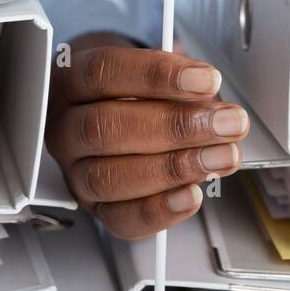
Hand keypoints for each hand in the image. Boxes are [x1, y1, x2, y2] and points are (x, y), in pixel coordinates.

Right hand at [46, 34, 247, 239]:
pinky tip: (191, 194)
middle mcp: (65, 127)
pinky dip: (160, 209)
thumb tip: (214, 106)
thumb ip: (178, 85)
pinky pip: (120, 218)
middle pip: (105, 127)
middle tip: (224, 123)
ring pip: (109, 176)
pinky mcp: (94, 208)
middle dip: (175, 127)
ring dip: (174, 168)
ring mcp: (74, 172)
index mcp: (71, 81)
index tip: (206, 80)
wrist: (115, 118)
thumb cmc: (135, 95)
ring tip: (220, 157)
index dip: (157, 76)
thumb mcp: (153, 73)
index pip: (103, 72)